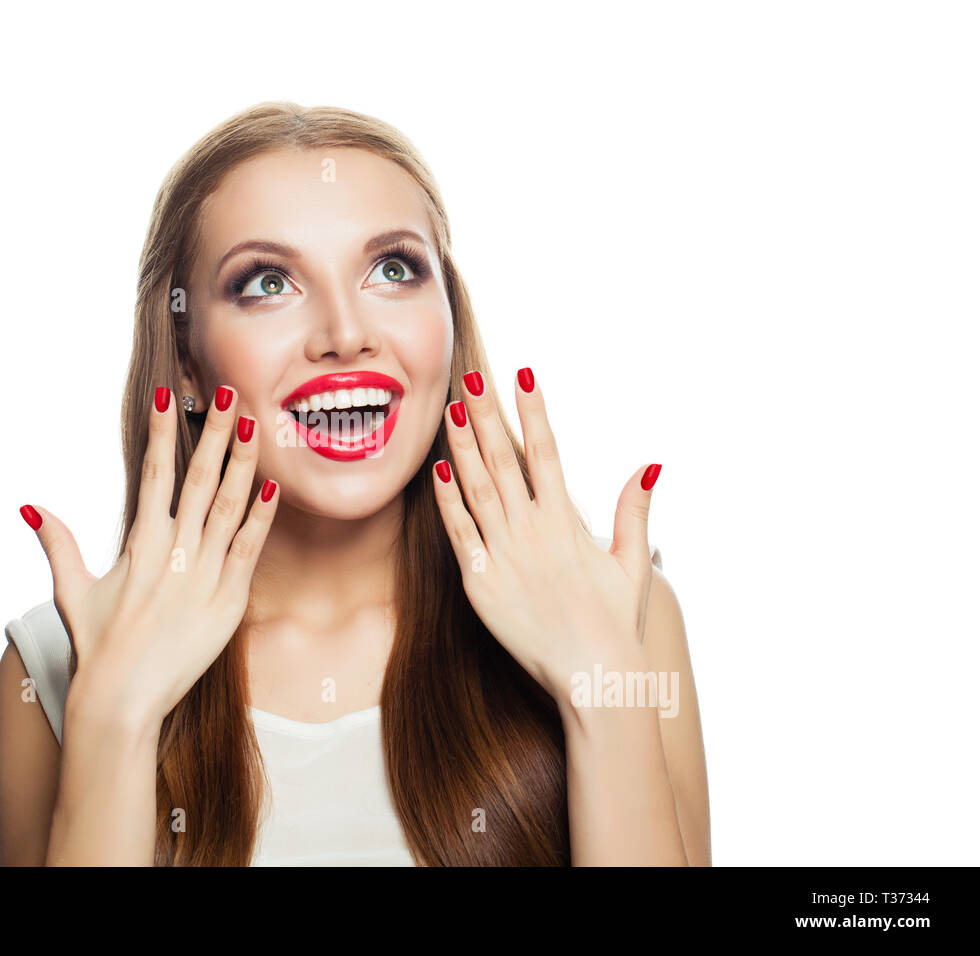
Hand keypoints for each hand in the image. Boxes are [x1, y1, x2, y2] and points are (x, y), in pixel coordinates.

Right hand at [19, 385, 278, 729]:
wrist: (121, 700)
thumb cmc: (97, 647)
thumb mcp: (72, 591)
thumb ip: (58, 544)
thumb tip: (30, 507)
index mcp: (140, 542)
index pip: (153, 472)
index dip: (162, 431)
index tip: (170, 395)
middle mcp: (174, 550)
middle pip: (200, 477)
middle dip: (215, 432)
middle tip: (230, 393)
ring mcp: (204, 574)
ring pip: (230, 506)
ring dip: (243, 464)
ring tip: (256, 427)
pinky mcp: (227, 601)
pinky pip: (249, 550)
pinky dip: (261, 519)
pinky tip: (272, 489)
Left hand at [432, 367, 660, 703]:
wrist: (593, 677)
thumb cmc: (615, 623)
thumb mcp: (632, 564)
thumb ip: (633, 511)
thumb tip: (650, 464)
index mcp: (567, 522)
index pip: (548, 450)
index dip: (533, 410)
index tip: (524, 373)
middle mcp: (532, 531)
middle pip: (505, 459)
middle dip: (488, 414)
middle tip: (471, 377)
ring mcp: (503, 556)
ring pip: (477, 488)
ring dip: (463, 446)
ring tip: (451, 409)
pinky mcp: (480, 583)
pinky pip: (459, 534)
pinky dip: (448, 501)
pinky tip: (438, 470)